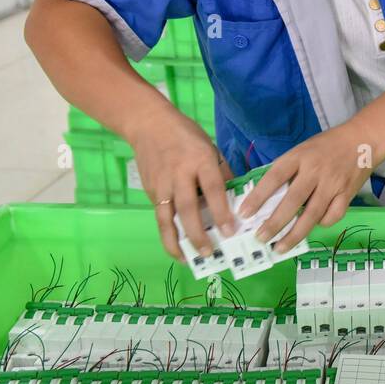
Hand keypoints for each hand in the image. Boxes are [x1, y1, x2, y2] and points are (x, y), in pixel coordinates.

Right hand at [128, 107, 233, 261]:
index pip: (213, 190)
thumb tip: (235, 200)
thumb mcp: (210, 148)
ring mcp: (162, 184)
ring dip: (176, 241)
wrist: (149, 125)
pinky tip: (178, 245)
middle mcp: (179, 174)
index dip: (222, 212)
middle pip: (188, 208)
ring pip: (167, 218)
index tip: (231, 231)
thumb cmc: (187, 137)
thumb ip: (221, 173)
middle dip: (198, 233)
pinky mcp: (150, 191)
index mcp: (200, 160)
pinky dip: (168, 232)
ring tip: (187, 258)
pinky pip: (160, 214)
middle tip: (209, 252)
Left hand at [237, 122, 374, 252]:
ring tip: (279, 248)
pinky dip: (321, 224)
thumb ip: (287, 169)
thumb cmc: (327, 145)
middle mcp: (315, 171)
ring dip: (294, 235)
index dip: (258, 197)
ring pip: (312, 215)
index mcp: (300, 156)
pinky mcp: (347, 194)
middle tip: (260, 237)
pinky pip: (332, 216)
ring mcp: (333, 184)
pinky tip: (312, 226)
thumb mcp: (302, 150)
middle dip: (274, 223)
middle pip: (292, 201)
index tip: (244, 213)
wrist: (363, 140)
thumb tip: (266, 196)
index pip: (274, 178)